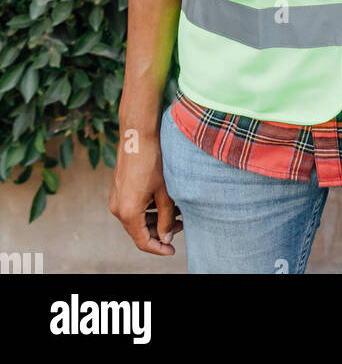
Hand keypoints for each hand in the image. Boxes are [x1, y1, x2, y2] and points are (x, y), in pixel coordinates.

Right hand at [109, 132, 182, 255]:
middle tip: (181, 225)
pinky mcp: (118, 189)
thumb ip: (166, 218)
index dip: (159, 249)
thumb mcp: (164, 192)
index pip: (143, 241)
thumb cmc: (153, 161)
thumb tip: (167, 238)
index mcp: (128, 212)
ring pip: (136, 220)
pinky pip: (133, 208)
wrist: (137, 134)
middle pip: (139, 231)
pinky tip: (164, 202)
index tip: (173, 250)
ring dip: (155, 220)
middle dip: (160, 232)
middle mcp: (117, 208)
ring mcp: (116, 198)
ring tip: (177, 212)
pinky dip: (148, 210)